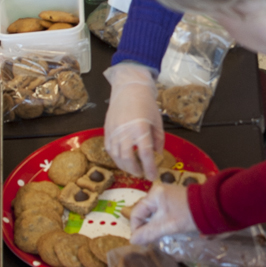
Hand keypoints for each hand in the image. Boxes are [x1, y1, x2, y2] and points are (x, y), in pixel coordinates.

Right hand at [104, 62, 163, 179]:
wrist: (129, 89)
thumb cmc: (146, 104)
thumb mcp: (157, 121)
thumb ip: (158, 140)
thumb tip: (157, 154)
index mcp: (140, 129)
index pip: (145, 155)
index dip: (149, 168)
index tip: (153, 177)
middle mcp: (125, 132)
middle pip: (128, 159)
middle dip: (135, 170)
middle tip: (142, 174)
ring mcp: (114, 132)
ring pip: (117, 157)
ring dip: (125, 166)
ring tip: (133, 169)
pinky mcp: (107, 131)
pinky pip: (109, 150)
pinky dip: (116, 158)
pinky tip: (122, 160)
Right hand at [130, 184, 196, 244]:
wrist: (211, 208)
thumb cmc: (188, 215)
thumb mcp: (166, 225)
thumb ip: (148, 233)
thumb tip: (132, 240)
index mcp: (154, 194)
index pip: (136, 213)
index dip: (136, 228)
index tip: (141, 241)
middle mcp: (157, 191)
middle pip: (144, 212)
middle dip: (145, 227)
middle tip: (150, 240)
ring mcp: (166, 194)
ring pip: (153, 213)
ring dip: (153, 225)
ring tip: (158, 236)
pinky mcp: (173, 199)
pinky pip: (161, 212)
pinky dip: (161, 221)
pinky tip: (166, 229)